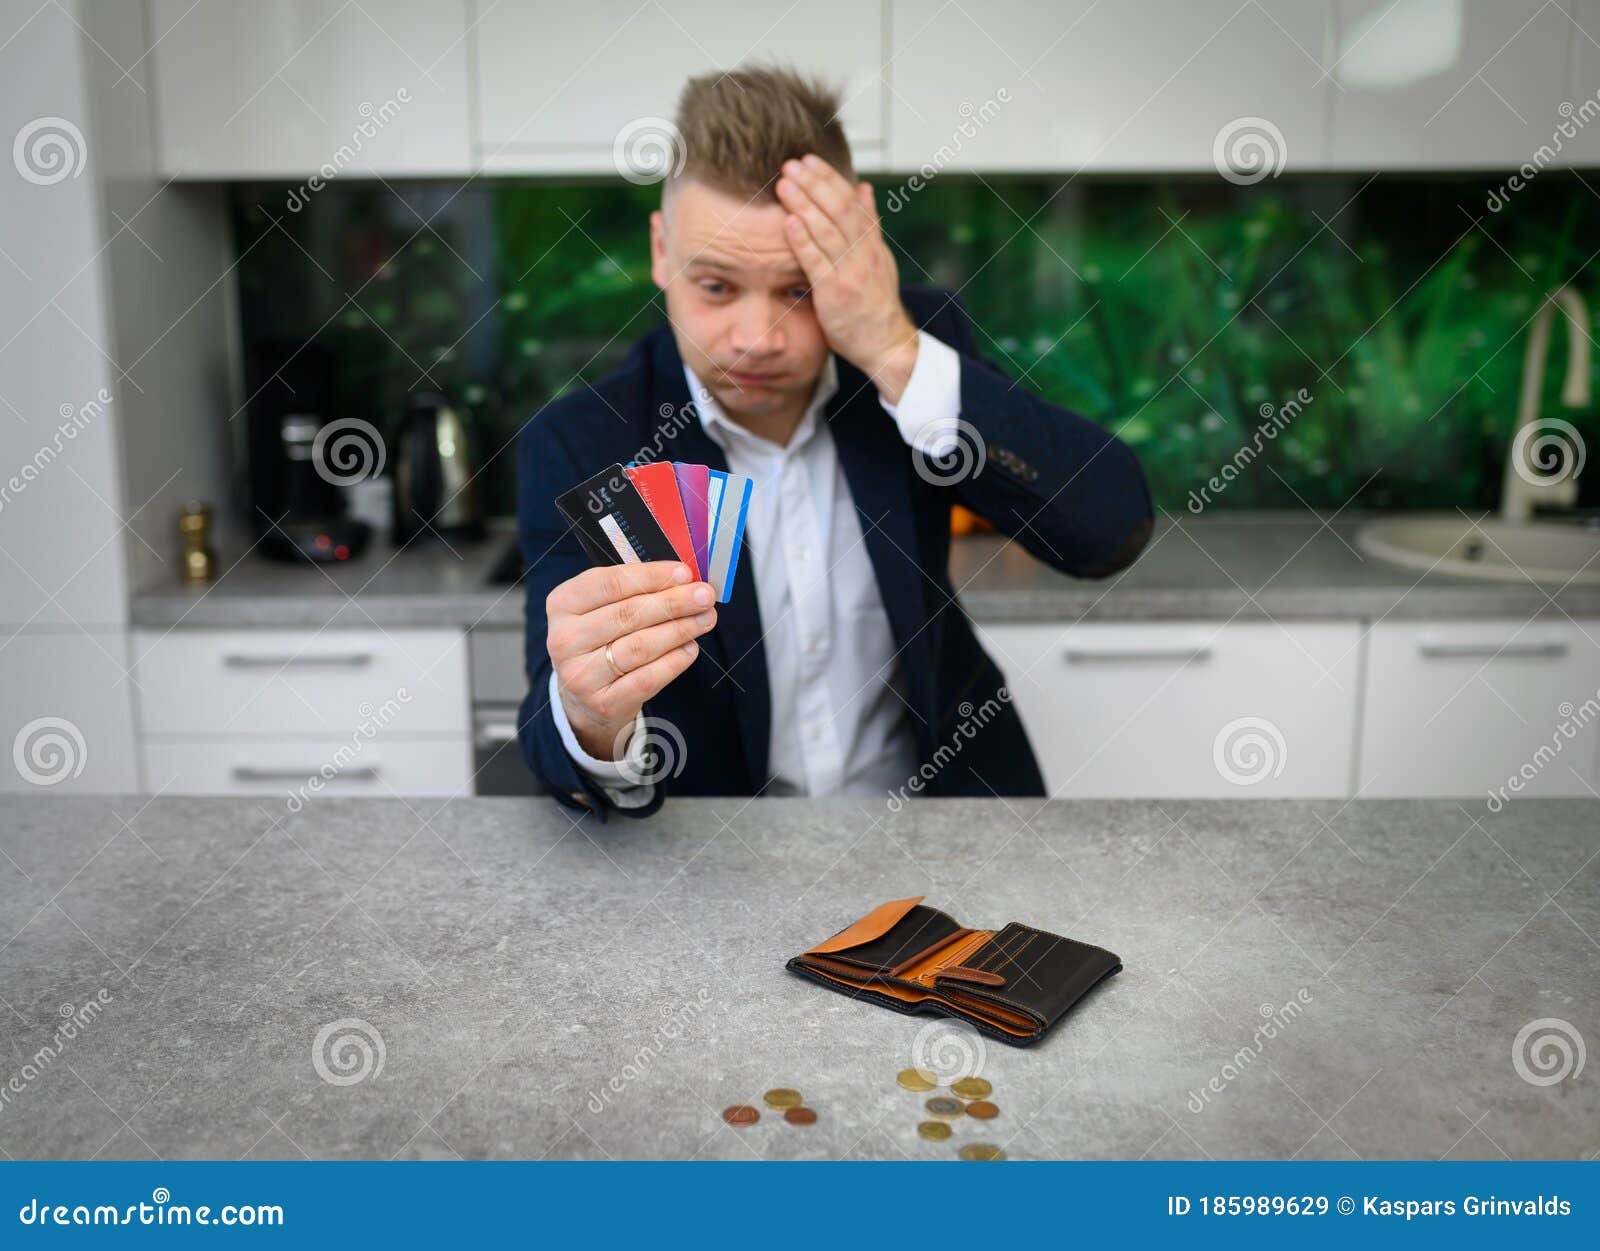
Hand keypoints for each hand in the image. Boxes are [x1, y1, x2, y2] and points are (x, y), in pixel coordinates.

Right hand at [546, 561, 715, 761]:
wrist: (585, 699)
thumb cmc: (600, 641)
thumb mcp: (602, 608)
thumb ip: (634, 589)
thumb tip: (683, 577)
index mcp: (563, 604)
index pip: (610, 583)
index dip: (651, 576)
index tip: (684, 573)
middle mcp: (565, 639)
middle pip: (628, 614)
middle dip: (674, 602)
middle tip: (705, 596)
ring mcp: (581, 674)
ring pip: (640, 646)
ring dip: (680, 629)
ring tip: (705, 619)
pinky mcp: (602, 702)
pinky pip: (648, 678)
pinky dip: (675, 660)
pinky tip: (690, 647)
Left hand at [776, 154, 919, 402]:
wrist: (885, 343)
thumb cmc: (875, 303)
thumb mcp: (878, 260)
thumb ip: (869, 226)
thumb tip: (864, 189)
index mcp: (872, 243)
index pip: (851, 201)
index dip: (829, 178)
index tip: (809, 160)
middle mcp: (864, 254)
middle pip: (840, 209)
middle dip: (814, 184)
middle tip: (791, 164)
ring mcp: (851, 273)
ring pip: (828, 231)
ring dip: (805, 205)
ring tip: (784, 184)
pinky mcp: (836, 294)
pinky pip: (817, 263)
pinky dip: (803, 241)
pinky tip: (788, 223)